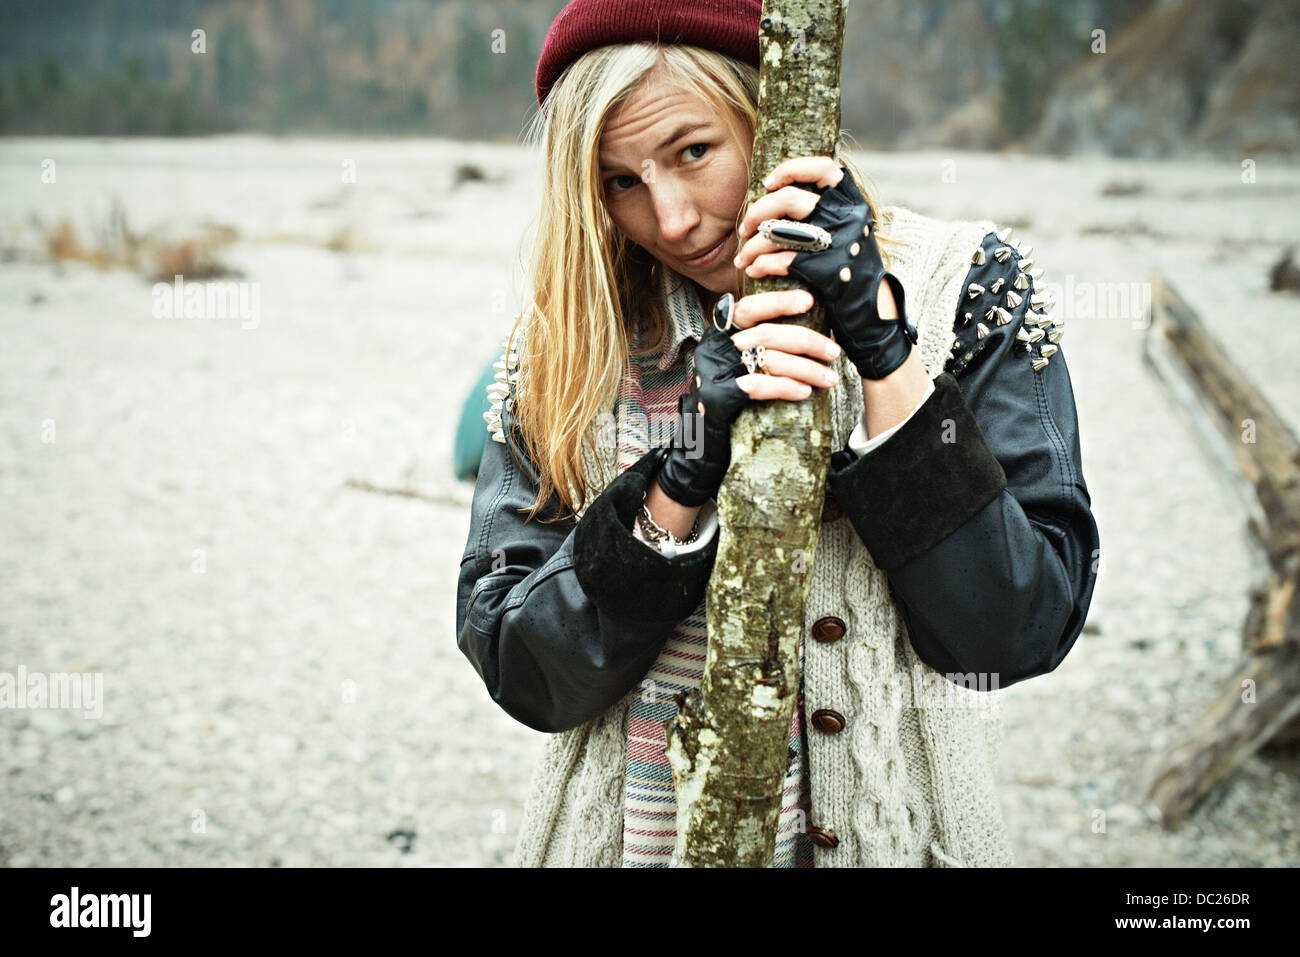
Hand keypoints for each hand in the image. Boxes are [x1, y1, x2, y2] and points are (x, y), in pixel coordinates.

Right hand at [654, 290, 841, 506]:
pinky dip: (784, 387)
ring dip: (805, 368)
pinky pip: (757, 386)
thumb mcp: (739, 368)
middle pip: (765, 333)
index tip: (810, 301)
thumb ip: (759, 348)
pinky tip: (805, 392)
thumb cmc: (730, 404)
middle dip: (805, 340)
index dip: (778, 301)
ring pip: (767, 359)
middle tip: (834, 351)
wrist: (702, 447)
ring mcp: (713, 373)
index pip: (749, 308)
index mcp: (718, 336)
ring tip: (829, 378)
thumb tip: (807, 335)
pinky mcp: (717, 398)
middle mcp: (713, 349)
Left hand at [734, 156, 917, 379]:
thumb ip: (825, 213)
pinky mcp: (826, 272)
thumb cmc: (850, 270)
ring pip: (779, 232)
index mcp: (852, 205)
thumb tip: (780, 193)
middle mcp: (847, 220)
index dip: (792, 169)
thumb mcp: (848, 233)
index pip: (824, 168)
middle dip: (757, 213)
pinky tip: (754, 271)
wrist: (872, 313)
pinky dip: (761, 265)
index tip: (769, 183)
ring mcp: (838, 245)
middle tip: (745, 229)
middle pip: (789, 199)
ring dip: (751, 246)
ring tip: (742, 258)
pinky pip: (781, 261)